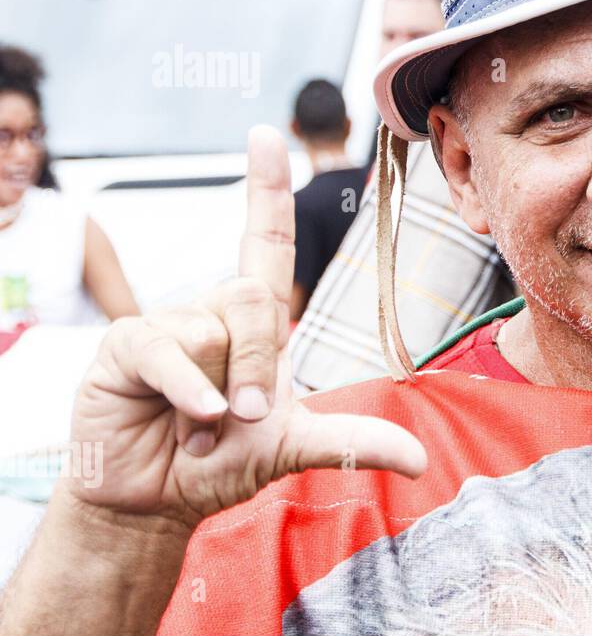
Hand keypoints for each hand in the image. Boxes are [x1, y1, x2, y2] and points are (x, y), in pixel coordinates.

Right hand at [65, 125, 426, 529]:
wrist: (157, 500)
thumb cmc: (222, 461)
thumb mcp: (295, 447)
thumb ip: (355, 442)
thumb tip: (421, 461)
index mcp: (255, 321)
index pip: (265, 241)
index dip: (266, 189)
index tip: (265, 135)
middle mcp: (212, 312)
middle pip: (255, 300)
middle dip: (261, 368)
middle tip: (245, 418)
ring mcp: (167, 325)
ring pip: (215, 331)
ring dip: (221, 395)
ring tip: (201, 426)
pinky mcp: (126, 346)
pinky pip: (171, 352)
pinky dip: (191, 394)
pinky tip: (190, 421)